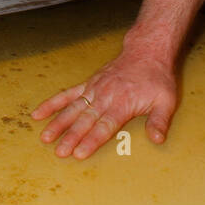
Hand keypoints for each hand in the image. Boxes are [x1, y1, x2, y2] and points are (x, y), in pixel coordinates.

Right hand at [31, 45, 176, 159]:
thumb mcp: (166, 100)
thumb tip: (157, 139)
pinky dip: (53, 103)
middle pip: (85, 120)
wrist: (147, 51)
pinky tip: (38, 113)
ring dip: (58, 123)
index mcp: (122, 103)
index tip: (79, 153)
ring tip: (45, 137)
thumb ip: (159, 121)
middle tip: (60, 152)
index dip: (91, 140)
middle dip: (72, 137)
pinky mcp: (88, 84)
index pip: (104, 126)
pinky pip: (67, 94)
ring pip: (73, 108)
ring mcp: (94, 89)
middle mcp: (105, 96)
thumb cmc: (157, 78)